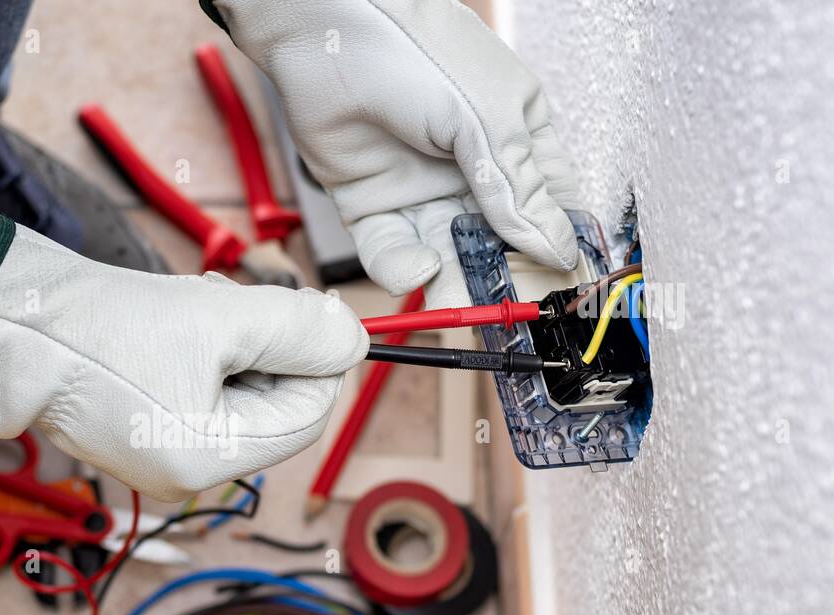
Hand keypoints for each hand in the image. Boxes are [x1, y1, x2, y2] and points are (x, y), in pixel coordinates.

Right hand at [0, 214, 368, 500]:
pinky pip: (203, 394)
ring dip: (237, 341)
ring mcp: (163, 457)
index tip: (314, 304)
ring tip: (199, 305)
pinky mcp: (144, 433)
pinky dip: (206, 354)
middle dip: (269, 346)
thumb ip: (297, 330)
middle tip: (242, 298)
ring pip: (240, 394)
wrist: (10, 333)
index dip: (321, 357)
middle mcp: (189, 474)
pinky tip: (180, 322)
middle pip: (274, 406)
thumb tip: (355, 340)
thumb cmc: (101, 331)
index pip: (307, 413)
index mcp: (209, 461)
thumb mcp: (218, 318)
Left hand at [215, 0, 580, 306]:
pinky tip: (414, 267)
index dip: (555, 249)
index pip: (549, 208)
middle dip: (501, 277)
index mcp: (517, 138)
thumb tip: (558, 249)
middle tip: (504, 311)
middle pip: (496, 242)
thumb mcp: (486, 120)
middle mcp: (471, 169)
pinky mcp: (372, 203)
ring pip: (445, 253)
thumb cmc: (415, 50)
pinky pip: (391, 250)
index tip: (559, 290)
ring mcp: (420, 188)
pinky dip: (401, 266)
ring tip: (458, 301)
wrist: (327, 30)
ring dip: (453, 282)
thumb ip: (517, 190)